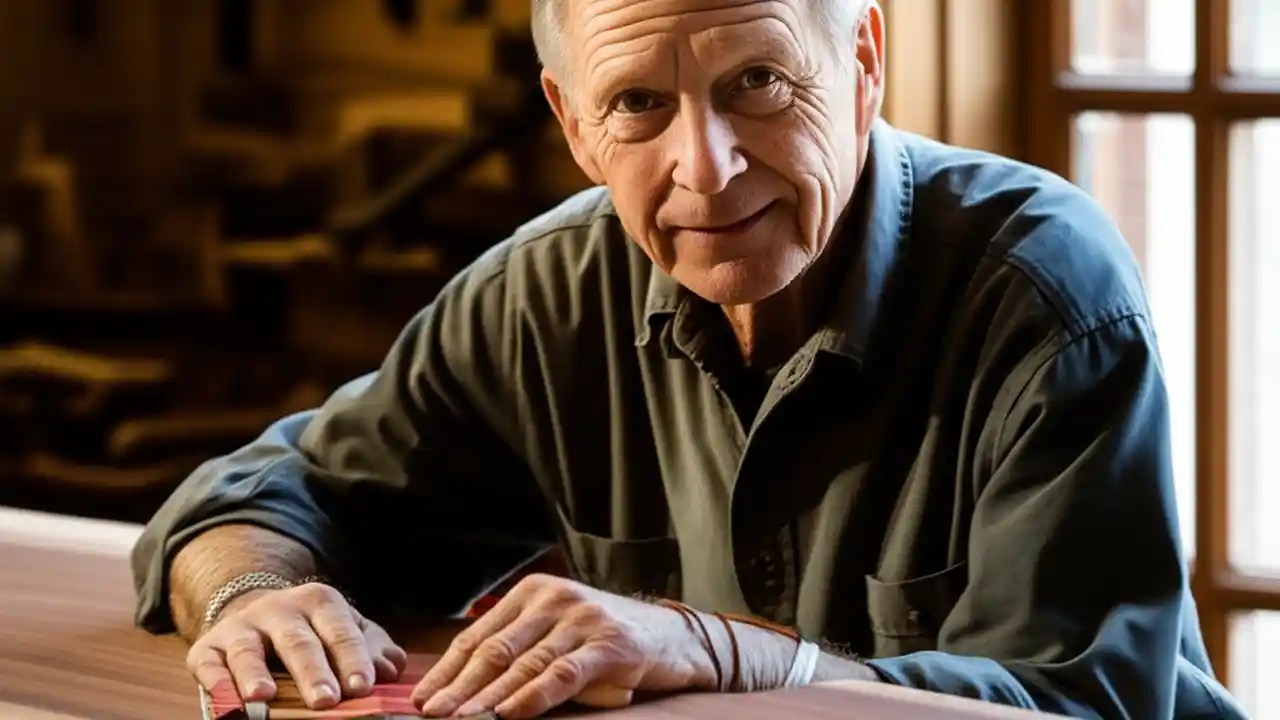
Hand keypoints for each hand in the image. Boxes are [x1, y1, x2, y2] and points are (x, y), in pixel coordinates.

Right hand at [186, 583, 407, 709]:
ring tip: (264, 697)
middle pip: (298, 641)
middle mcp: (279, 609)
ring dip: (255, 673)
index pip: (341, 632)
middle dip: (312, 671)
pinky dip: (216, 681)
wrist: (256, 612)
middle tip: (327, 700)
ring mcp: (241, 627)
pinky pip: (209, 664)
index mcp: (320, 602)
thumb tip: (390, 668)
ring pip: (249, 650)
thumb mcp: (346, 629)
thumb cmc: (313, 630)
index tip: (363, 686)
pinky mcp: (207, 647)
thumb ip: (372, 648)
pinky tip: (228, 700)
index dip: (353, 659)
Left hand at [410, 574, 715, 718]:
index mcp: (533, 593)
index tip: (422, 699)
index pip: (478, 636)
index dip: (447, 670)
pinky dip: (533, 696)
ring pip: (524, 664)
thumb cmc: (606, 641)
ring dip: (488, 698)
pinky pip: (562, 674)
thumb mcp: (558, 634)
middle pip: (495, 650)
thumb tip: (462, 687)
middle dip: (459, 687)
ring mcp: (581, 619)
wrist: (673, 638)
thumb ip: (520, 648)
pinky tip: (509, 713)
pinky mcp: (608, 645)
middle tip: (431, 714)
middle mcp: (554, 598)